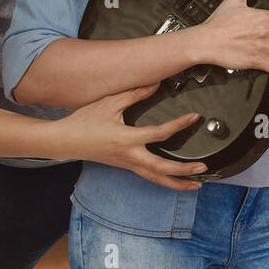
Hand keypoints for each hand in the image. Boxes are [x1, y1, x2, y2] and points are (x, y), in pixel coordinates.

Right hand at [52, 83, 209, 190]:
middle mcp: (129, 156)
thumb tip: (156, 83)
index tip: (194, 118)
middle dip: (184, 171)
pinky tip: (174, 180)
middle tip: (204, 168)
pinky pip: (148, 177)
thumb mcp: (109, 103)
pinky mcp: (125, 166)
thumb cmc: (84, 121)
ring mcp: (127, 164)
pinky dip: (164, 181)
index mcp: (126, 139)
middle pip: (161, 170)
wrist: (65, 140)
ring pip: (156, 179)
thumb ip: (135, 93)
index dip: (179, 126)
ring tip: (195, 185)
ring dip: (177, 184)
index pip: (159, 134)